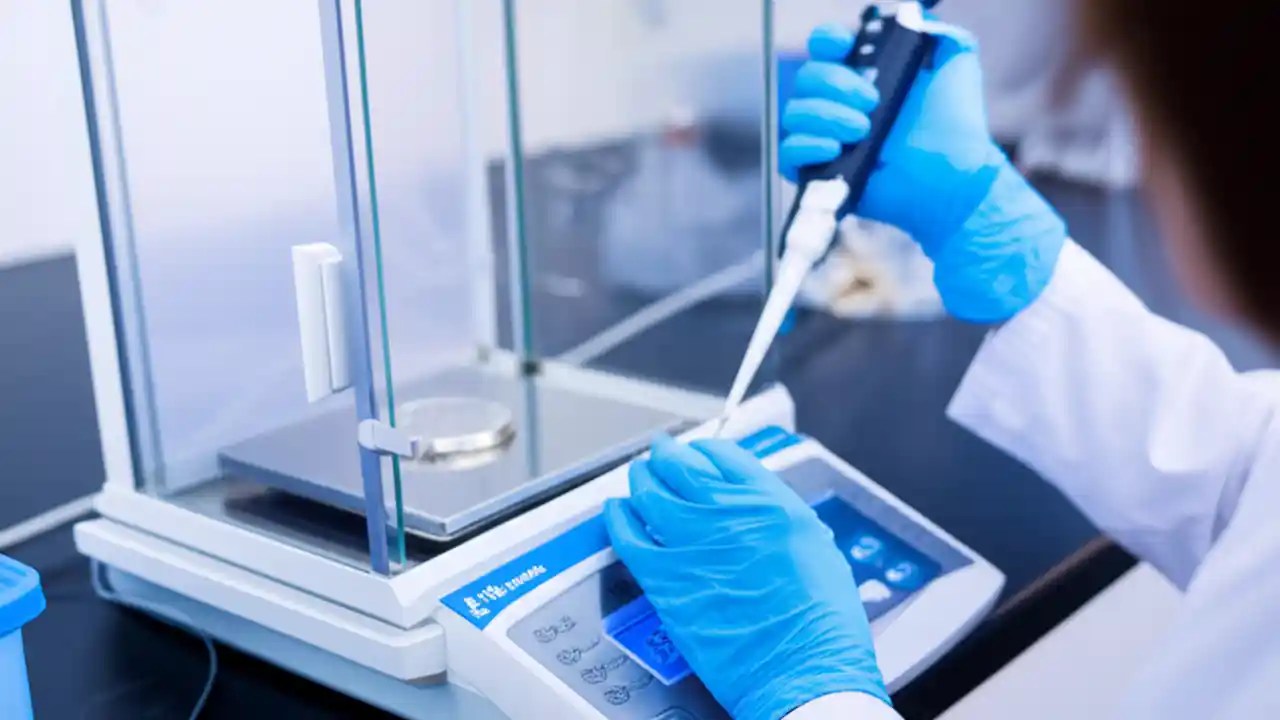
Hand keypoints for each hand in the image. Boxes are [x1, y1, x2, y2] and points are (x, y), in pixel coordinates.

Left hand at [604, 436, 886, 719]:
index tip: (698, 454)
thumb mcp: (813, 546)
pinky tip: (617, 512)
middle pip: (680, 465)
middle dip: (667, 456)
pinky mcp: (664, 578)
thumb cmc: (818, 620)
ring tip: (640, 477)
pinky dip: (618, 517)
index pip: (724, 455)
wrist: (800, 668)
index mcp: (769, 502)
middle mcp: (726, 513)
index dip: (704, 451)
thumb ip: (775, 519)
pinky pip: (627, 535)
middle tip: (661, 455)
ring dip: (641, 479)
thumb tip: (751, 511)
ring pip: (648, 492)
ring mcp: (690, 543)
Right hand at [779, 23, 1066, 322]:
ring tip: (864, 131)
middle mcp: (838, 105)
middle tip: (873, 103)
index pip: (824, 46)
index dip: (827, 40)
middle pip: (806, 77)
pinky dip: (808, 146)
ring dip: (826, 116)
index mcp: (862, 75)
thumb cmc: (957, 125)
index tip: (846, 46)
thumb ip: (935, 32)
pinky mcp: (818, 175)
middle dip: (836, 85)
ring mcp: (825, 139)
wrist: (954, 178)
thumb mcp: (956, 62)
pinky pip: (788, 152)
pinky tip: (836, 150)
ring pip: (794, 113)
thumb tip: (914, 16)